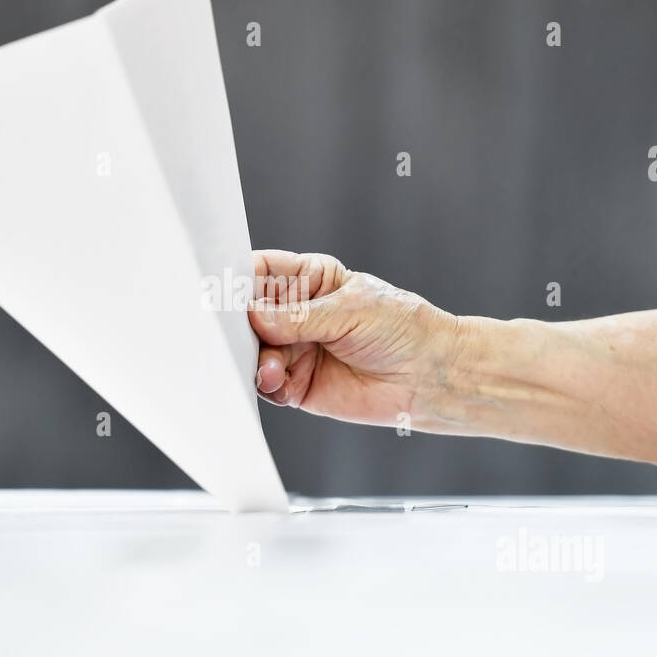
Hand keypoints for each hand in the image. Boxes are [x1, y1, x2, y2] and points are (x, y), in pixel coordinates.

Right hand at [246, 250, 463, 427]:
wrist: (429, 377)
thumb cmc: (403, 330)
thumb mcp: (350, 311)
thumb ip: (299, 317)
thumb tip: (253, 317)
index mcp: (309, 279)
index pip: (261, 271)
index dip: (240, 279)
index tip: (227, 291)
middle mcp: (296, 314)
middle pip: (247, 314)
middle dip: (240, 325)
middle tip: (240, 334)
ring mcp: (294, 349)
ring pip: (252, 351)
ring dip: (255, 359)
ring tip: (272, 367)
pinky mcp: (296, 384)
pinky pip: (266, 384)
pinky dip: (265, 384)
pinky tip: (278, 381)